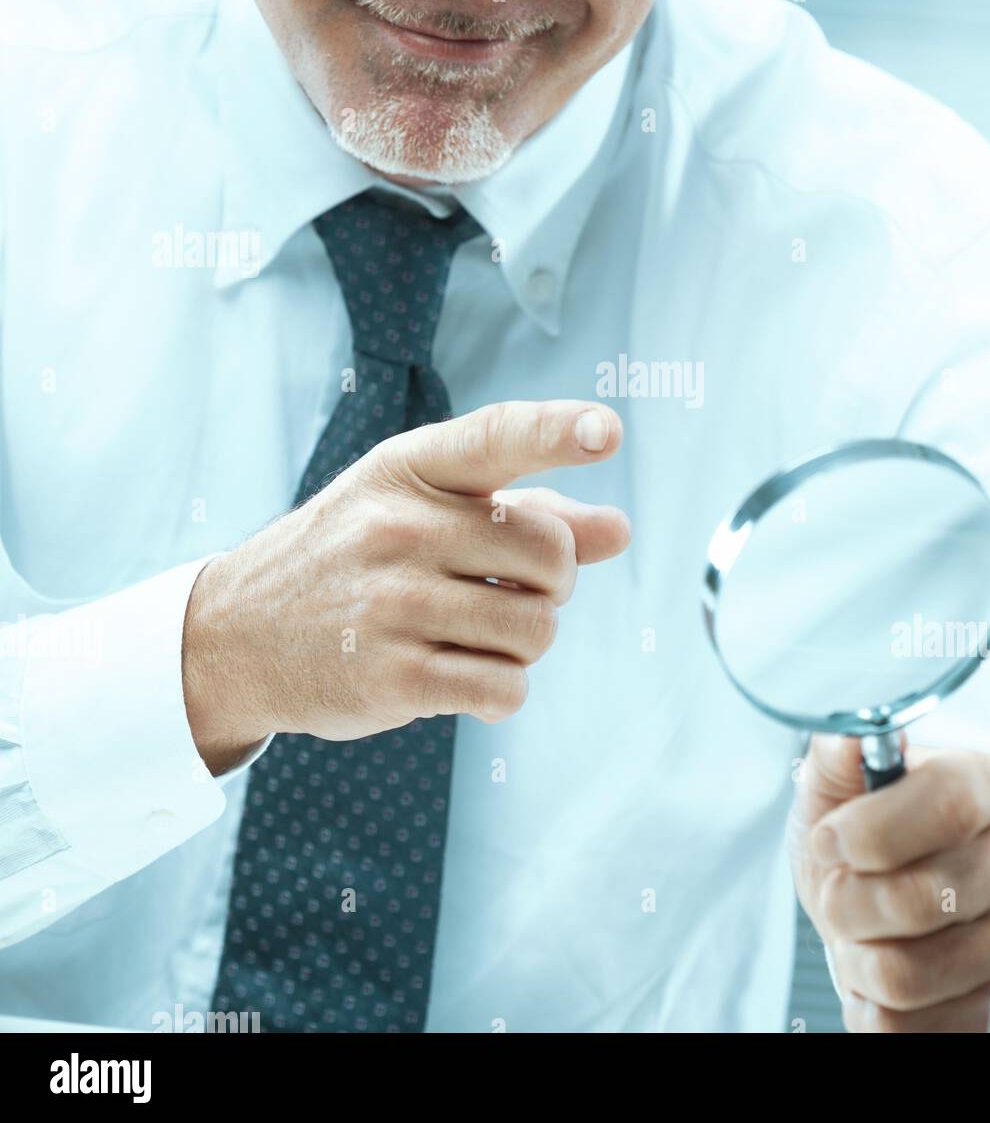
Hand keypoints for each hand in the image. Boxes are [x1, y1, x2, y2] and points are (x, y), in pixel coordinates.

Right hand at [182, 399, 629, 771]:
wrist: (237, 636)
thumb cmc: (357, 559)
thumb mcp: (423, 510)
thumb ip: (528, 512)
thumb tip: (618, 530)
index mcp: (411, 468)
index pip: (496, 437)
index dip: (558, 433)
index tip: (608, 433)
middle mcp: (399, 527)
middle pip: (550, 555)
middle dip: (548, 580)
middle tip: (502, 587)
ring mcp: (392, 603)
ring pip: (538, 629)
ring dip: (522, 641)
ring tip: (468, 632)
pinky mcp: (393, 678)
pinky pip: (507, 688)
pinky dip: (501, 691)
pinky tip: (461, 677)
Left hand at [788, 734, 989, 1031]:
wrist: (860, 912)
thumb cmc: (851, 839)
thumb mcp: (833, 782)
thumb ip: (841, 749)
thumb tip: (855, 730)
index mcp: (983, 786)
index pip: (946, 802)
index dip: (871, 831)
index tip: (832, 840)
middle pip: (921, 898)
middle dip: (846, 903)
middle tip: (840, 892)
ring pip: (911, 974)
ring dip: (857, 959)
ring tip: (861, 933)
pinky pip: (915, 1028)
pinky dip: (873, 1007)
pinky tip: (881, 969)